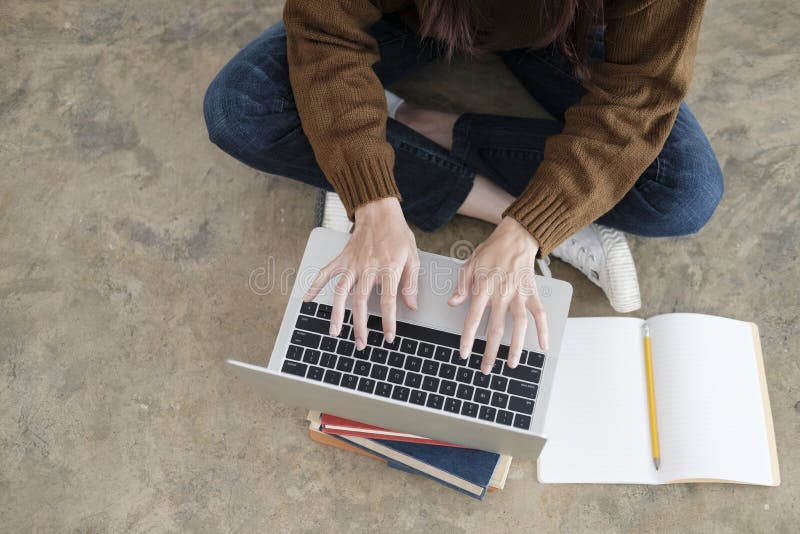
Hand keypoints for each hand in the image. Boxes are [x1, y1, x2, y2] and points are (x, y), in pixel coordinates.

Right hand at [304, 197, 419, 349]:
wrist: (379, 211)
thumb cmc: (397, 234)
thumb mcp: (413, 257)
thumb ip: (411, 283)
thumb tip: (412, 306)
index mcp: (388, 268)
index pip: (388, 299)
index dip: (389, 320)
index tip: (389, 337)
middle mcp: (368, 267)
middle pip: (361, 301)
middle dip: (360, 325)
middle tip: (361, 343)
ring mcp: (352, 263)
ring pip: (341, 292)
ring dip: (337, 313)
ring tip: (334, 332)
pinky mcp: (342, 259)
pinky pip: (326, 273)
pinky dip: (315, 285)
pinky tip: (307, 299)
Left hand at [448, 217, 547, 373]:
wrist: (516, 237)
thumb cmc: (491, 251)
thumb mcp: (468, 264)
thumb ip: (461, 286)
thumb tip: (452, 303)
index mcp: (483, 288)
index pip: (473, 318)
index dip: (467, 338)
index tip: (464, 353)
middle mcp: (501, 294)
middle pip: (495, 328)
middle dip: (490, 351)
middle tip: (485, 369)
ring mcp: (519, 294)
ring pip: (518, 325)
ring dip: (515, 347)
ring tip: (512, 364)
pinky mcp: (532, 292)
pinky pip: (539, 313)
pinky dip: (544, 330)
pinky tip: (543, 346)